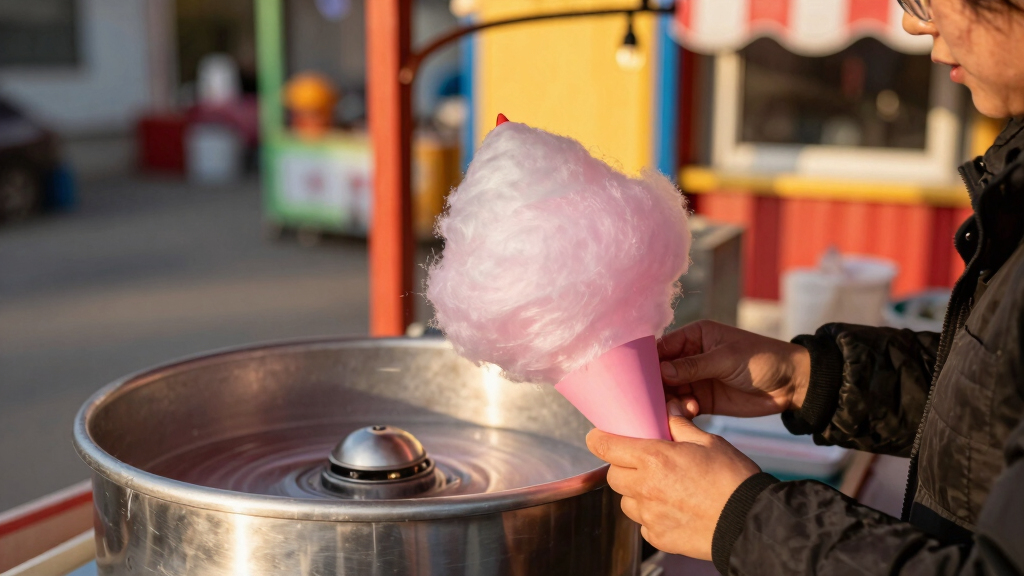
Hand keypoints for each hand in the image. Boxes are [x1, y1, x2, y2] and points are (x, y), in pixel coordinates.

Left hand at [586, 400, 759, 558]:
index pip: (605, 446)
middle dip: (623, 466)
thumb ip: (679, 427)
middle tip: (645, 463)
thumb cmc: (732, 479)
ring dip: (637, 492)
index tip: (600, 436)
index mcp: (654, 458)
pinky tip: (674, 508)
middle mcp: (645, 488)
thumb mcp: (709, 442)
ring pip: (626, 501)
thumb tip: (667, 412)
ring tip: (664, 488)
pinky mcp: (659, 538)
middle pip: (613, 475)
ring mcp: (650, 516)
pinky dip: (652, 515)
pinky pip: (643, 524)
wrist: (751, 523)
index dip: (599, 439)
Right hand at [658, 320, 810, 416]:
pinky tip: (690, 413)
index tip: (635, 376)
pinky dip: (680, 412)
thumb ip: (693, 365)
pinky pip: (682, 407)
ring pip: (669, 392)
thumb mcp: (726, 358)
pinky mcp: (703, 401)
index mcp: (694, 336)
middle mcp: (690, 357)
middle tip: (650, 398)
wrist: (791, 385)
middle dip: (655, 385)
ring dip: (669, 401)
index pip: (662, 347)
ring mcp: (696, 380)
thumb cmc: (761, 360)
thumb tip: (661, 370)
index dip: (648, 361)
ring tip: (680, 407)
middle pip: (660, 372)